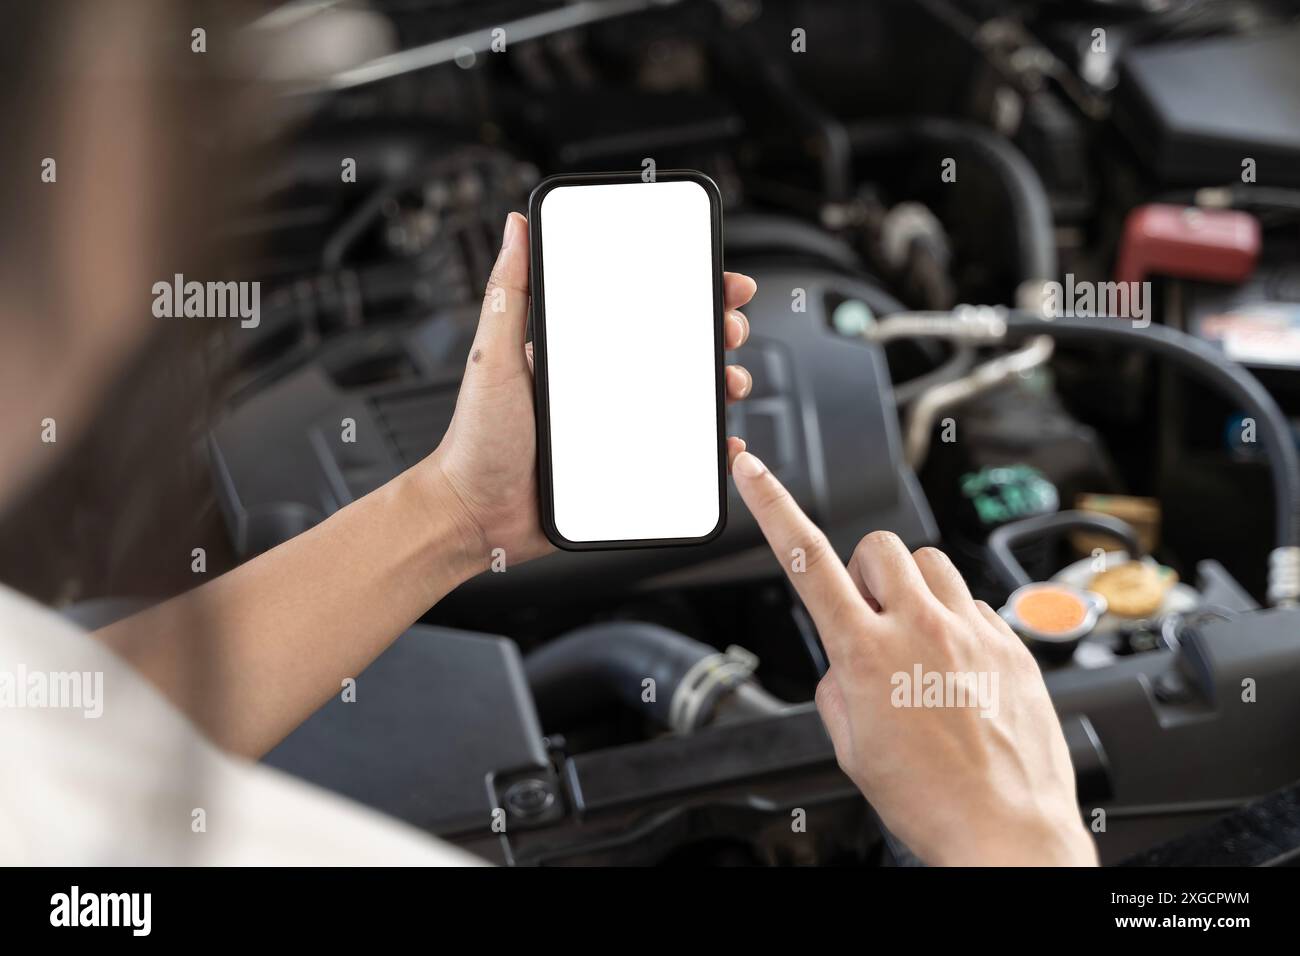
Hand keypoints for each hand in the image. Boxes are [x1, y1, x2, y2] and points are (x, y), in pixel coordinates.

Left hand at [423, 212, 758, 569]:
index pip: (640, 308)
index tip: (717, 281)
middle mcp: (601, 385)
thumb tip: (515, 227)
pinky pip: (677, 450)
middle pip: (674, 348)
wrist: (475, 515)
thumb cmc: (475, 439)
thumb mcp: (492, 356)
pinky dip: (706, 441)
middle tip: (729, 330)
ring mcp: (616, 425)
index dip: (684, 290)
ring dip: (719, 383)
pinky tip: (722, 437)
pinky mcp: (624, 466)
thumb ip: (508, 293)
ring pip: (683, 397)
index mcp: (576, 352)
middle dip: (714, 332)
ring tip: (730, 382)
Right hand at [731, 451, 1097, 865]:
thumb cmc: (929, 800)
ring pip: (931, 562)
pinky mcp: (1012, 643)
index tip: (751, 470)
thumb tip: (846, 657)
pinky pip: (975, 602)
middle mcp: (921, 630)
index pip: (806, 559)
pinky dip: (957, 622)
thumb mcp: (852, 747)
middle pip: (878, 545)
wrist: (1005, 832)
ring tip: (919, 640)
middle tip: (871, 617)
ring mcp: (972, 632)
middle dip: (865, 571)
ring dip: (914, 589)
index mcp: (866, 654)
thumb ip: (837, 685)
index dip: (772, 506)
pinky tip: (959, 668)